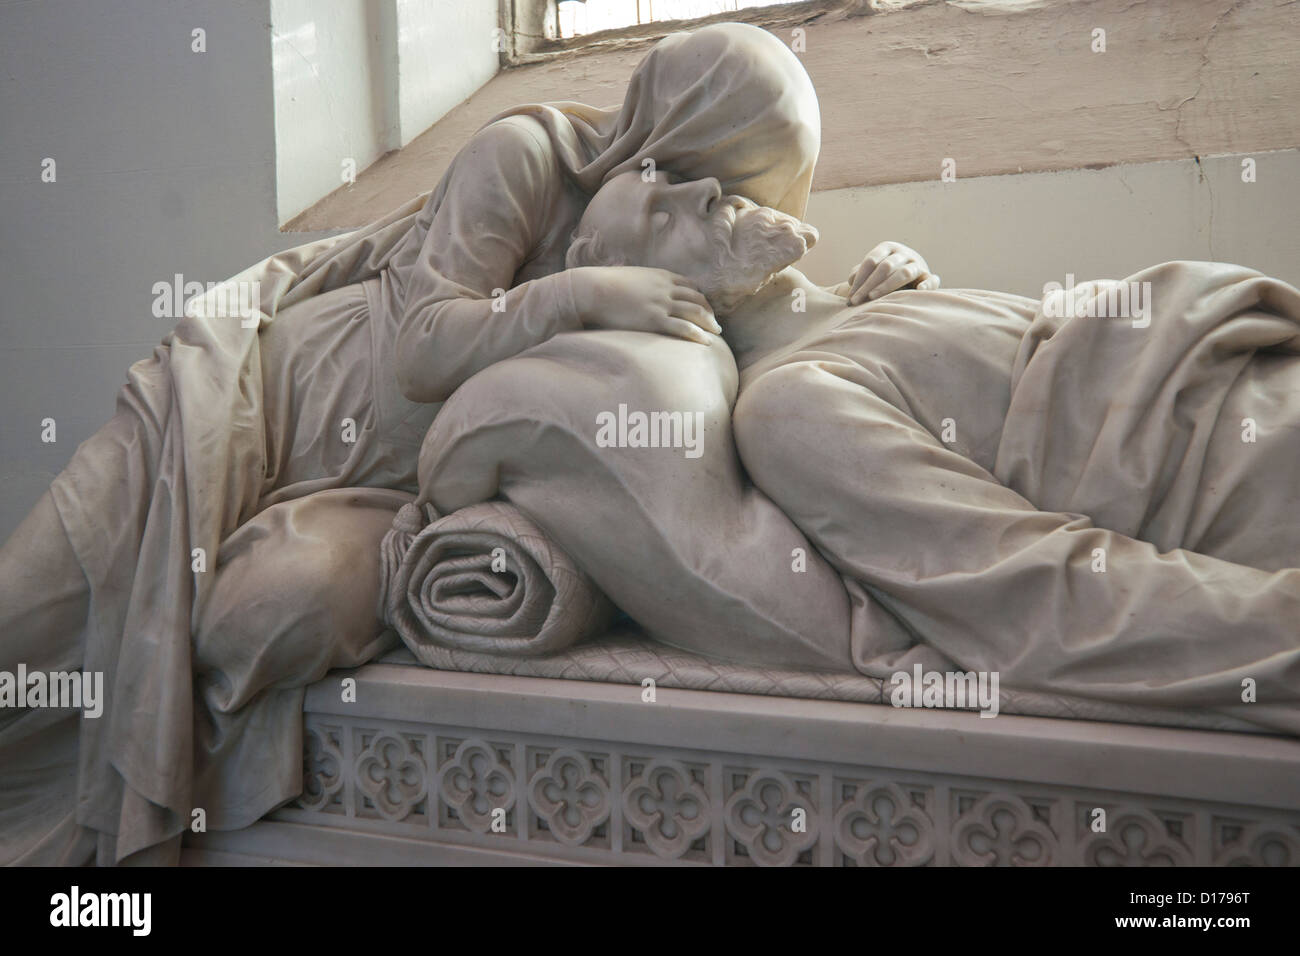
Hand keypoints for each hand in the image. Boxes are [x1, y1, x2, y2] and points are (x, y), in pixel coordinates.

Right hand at [570, 266, 719, 343]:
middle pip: (697, 298)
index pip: (689, 284)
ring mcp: (661, 304)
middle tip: (715, 323)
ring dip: (709, 323)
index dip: (700, 296)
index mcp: (660, 275)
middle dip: (709, 311)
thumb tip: (639, 293)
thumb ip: (642, 284)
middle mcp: (665, 288)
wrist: (591, 289)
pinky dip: (698, 334)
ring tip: (716, 333)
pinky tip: (706, 342)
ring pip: (695, 312)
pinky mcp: (654, 320)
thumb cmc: (603, 285)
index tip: (704, 307)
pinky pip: (683, 328)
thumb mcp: (629, 277)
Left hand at [845, 242, 939, 304]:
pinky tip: (919, 290)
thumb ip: (860, 274)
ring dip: (887, 286)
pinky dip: (927, 285)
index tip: (850, 296)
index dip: (859, 278)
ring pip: (904, 273)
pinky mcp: (929, 276)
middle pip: (885, 267)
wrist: (911, 274)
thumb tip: (851, 280)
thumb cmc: (884, 274)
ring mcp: (917, 264)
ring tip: (873, 297)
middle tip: (856, 301)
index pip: (871, 261)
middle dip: (868, 285)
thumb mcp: (872, 270)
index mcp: (887, 247)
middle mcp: (903, 253)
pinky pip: (931, 280)